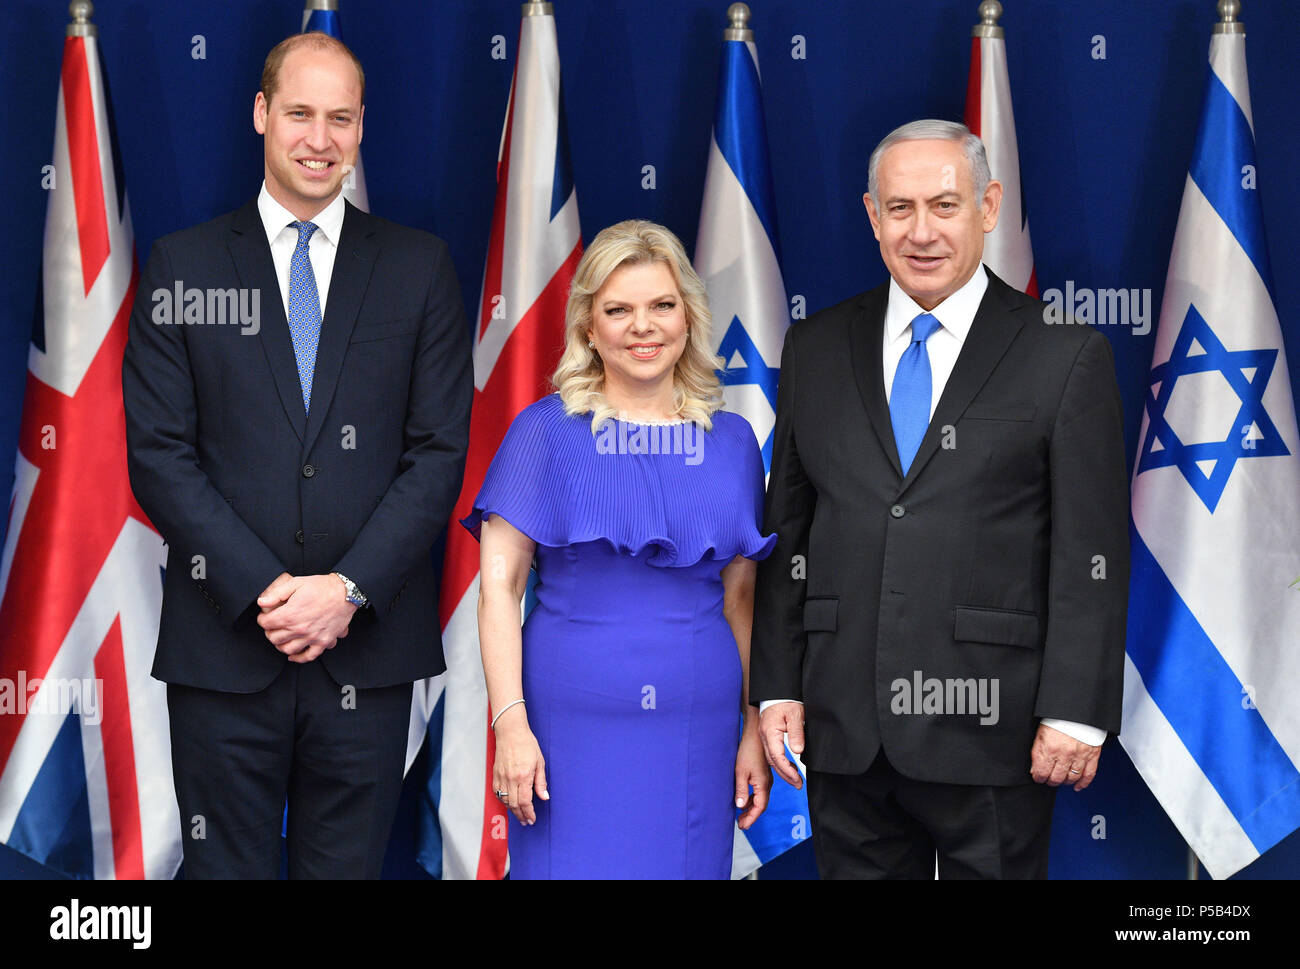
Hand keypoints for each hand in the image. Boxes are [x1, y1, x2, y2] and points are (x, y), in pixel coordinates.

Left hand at [256, 573, 356, 663]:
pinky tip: (293, 655)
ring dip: (280, 645)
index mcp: (290, 614)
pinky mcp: (323, 641)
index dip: (262, 619)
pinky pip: (308, 656)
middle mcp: (299, 629)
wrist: (345, 592)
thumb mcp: (296, 583)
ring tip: (281, 638)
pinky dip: (298, 658)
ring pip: (287, 649)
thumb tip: (261, 602)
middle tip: (272, 626)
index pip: (266, 623)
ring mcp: (312, 637)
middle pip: (274, 638)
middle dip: (269, 631)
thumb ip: (276, 594)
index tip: (265, 616)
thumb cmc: (322, 587)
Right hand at [492, 705, 547, 824]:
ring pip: (505, 800)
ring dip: (512, 810)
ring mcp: (501, 777)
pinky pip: (498, 793)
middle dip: (521, 816)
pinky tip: (509, 802)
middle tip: (526, 821)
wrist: (510, 732)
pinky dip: (504, 800)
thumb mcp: (540, 762)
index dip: (529, 813)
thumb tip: (544, 797)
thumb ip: (541, 782)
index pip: (525, 802)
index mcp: (523, 776)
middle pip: (514, 805)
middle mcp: (511, 779)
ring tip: (520, 814)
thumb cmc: (527, 744)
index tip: (532, 819)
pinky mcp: (495, 774)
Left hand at [735, 717, 771, 829]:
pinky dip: (752, 799)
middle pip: (761, 805)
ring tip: (741, 814)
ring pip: (760, 799)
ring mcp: (766, 779)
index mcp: (763, 784)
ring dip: (751, 807)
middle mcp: (767, 784)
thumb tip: (740, 806)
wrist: (755, 735)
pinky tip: (744, 800)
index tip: (743, 826)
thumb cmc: (748, 751)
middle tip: (741, 824)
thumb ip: (741, 790)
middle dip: (751, 816)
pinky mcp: (763, 775)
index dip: (751, 818)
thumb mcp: (740, 772)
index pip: (759, 807)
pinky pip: (759, 792)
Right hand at [758, 701, 804, 788]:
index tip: (797, 779)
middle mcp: (765, 736)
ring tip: (795, 781)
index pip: (777, 757)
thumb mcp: (795, 714)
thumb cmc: (786, 701)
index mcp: (770, 732)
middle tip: (798, 785)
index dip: (787, 770)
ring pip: (772, 759)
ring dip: (783, 771)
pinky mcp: (768, 736)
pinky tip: (790, 768)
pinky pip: (773, 754)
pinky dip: (781, 763)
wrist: (776, 691)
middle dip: (785, 775)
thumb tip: (798, 751)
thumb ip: (796, 732)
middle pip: (773, 761)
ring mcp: (765, 737)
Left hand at [1029, 723, 1101, 790]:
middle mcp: (1064, 754)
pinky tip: (1077, 786)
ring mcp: (1079, 756)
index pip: (1041, 773)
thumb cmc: (1057, 719)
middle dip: (1051, 781)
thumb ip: (1037, 752)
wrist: (1076, 709)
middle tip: (1049, 779)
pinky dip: (1083, 783)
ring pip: (1071, 778)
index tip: (1038, 778)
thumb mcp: (1040, 734)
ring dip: (1065, 781)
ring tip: (1061, 779)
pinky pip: (1088, 774)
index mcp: (1049, 748)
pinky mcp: (1092, 755)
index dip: (1038, 778)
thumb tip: (1035, 769)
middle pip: (1056, 778)